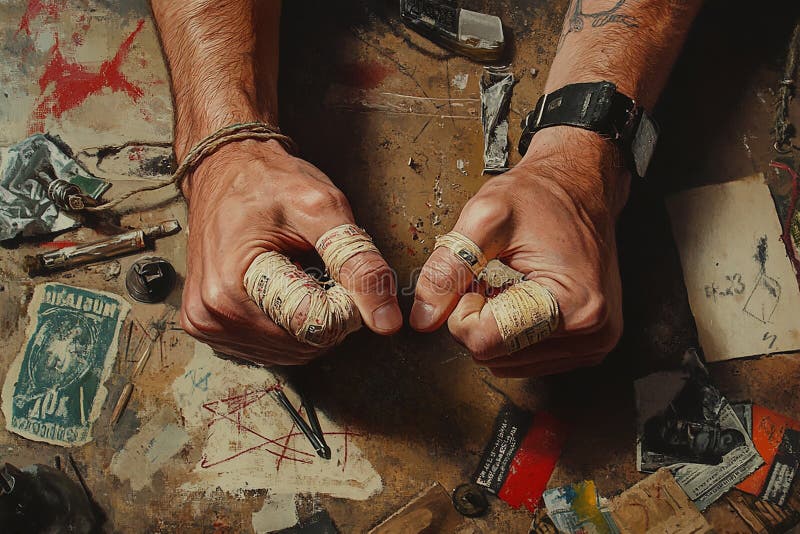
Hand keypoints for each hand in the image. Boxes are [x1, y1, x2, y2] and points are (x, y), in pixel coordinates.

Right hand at [179, 139, 402, 364]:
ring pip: (293, 351)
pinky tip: (282, 285)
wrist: (226, 168)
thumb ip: (358, 262)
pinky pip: (273, 346)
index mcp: (230, 289)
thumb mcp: (322, 209)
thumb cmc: (269, 181)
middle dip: (327, 311)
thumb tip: (387, 321)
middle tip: (317, 264)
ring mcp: (208, 325)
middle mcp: (211, 316)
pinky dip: (290, 322)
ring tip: (297, 270)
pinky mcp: (212, 328)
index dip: (343, 301)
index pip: (314, 328)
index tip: (334, 263)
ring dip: (310, 318)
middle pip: (305, 344)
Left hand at [410, 128, 628, 376]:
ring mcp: (593, 342)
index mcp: (575, 303)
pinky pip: (525, 357)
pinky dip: (513, 330)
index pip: (486, 342)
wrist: (580, 188)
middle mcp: (592, 332)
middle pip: (494, 355)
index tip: (475, 278)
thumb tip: (423, 316)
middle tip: (494, 276)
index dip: (464, 310)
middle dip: (480, 317)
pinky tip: (524, 298)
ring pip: (506, 361)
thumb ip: (447, 268)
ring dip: (496, 325)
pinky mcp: (588, 345)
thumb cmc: (541, 197)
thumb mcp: (485, 218)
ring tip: (512, 284)